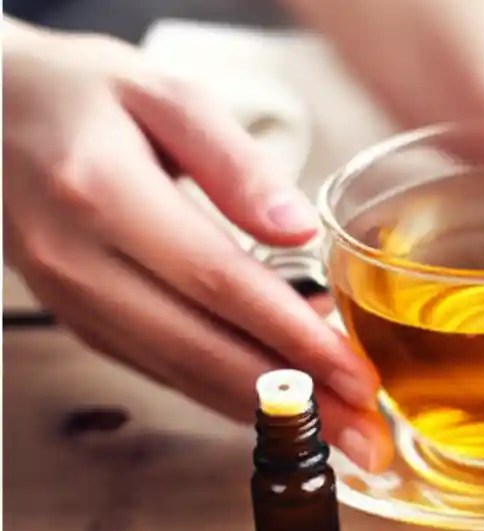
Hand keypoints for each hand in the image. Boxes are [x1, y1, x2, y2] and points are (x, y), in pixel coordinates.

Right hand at [2, 21, 390, 469]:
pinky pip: (160, 370)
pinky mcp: (79, 321)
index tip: (356, 373)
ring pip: (180, 373)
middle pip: (201, 347)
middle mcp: (78, 260)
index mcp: (102, 193)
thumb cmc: (85, 95)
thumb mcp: (165, 95)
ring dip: (266, 413)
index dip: (292, 335)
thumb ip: (235, 162)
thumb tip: (301, 228)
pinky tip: (282, 407)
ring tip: (341, 435)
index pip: (217, 281)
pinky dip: (224, 394)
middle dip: (294, 399)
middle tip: (366, 435)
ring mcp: (71, 300)